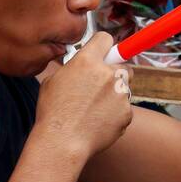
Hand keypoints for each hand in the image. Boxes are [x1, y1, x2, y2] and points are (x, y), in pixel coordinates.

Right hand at [34, 32, 132, 158]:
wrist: (62, 143)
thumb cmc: (53, 113)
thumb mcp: (54, 80)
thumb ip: (75, 67)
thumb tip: (82, 64)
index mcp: (87, 61)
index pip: (106, 39)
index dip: (104, 47)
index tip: (104, 53)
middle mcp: (107, 74)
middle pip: (123, 65)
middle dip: (115, 74)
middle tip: (99, 87)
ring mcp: (120, 94)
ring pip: (124, 89)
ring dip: (114, 95)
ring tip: (93, 110)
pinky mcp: (127, 113)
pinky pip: (124, 109)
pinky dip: (115, 114)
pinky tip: (98, 122)